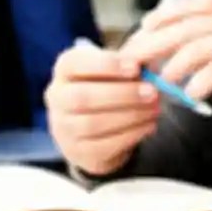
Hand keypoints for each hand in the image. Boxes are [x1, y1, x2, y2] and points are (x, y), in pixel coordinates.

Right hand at [45, 42, 160, 175]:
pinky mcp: (77, 152)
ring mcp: (62, 128)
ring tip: (154, 110)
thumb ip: (131, 62)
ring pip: (92, 124)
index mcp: (64, 71)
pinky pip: (103, 146)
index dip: (105, 65)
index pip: (74, 63)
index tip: (135, 67)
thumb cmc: (109, 90)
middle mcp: (56, 98)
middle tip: (152, 92)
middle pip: (82, 97)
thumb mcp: (116, 71)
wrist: (95, 130)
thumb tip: (151, 58)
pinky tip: (148, 125)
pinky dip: (131, 135)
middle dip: (122, 95)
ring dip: (130, 116)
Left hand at [123, 0, 211, 126]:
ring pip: (202, 44)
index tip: (144, 28)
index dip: (168, 14)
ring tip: (160, 82)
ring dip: (174, 64)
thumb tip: (192, 54)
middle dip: (157, 40)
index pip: (202, 5)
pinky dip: (199, 82)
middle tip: (134, 58)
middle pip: (193, 23)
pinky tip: (192, 95)